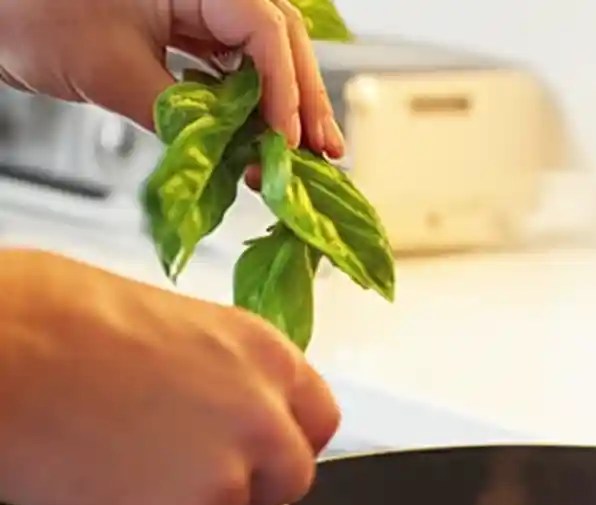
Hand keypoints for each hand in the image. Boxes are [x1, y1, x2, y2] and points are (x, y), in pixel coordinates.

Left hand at [0, 0, 342, 156]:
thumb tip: (228, 157)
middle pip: (279, 39)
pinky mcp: (183, 33)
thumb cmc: (31, 15)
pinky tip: (261, 138)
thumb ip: (178, 115)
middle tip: (322, 151)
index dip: (283, 87)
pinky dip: (250, 106)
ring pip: (263, 55)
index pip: (264, 28)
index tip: (287, 138)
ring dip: (285, 105)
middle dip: (304, 98)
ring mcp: (196, 9)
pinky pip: (231, 68)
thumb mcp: (110, 71)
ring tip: (304, 152)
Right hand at [0, 250, 340, 504]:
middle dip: (248, 483)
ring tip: (121, 460)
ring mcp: (231, 471)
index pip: (318, 419)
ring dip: (188, 503)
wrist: (7, 354)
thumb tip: (223, 406)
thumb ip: (223, 377)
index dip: (286, 440)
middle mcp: (265, 415)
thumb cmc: (63, 323)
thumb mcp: (177, 329)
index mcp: (266, 355)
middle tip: (186, 471)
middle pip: (292, 477)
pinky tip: (99, 482)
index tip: (264, 451)